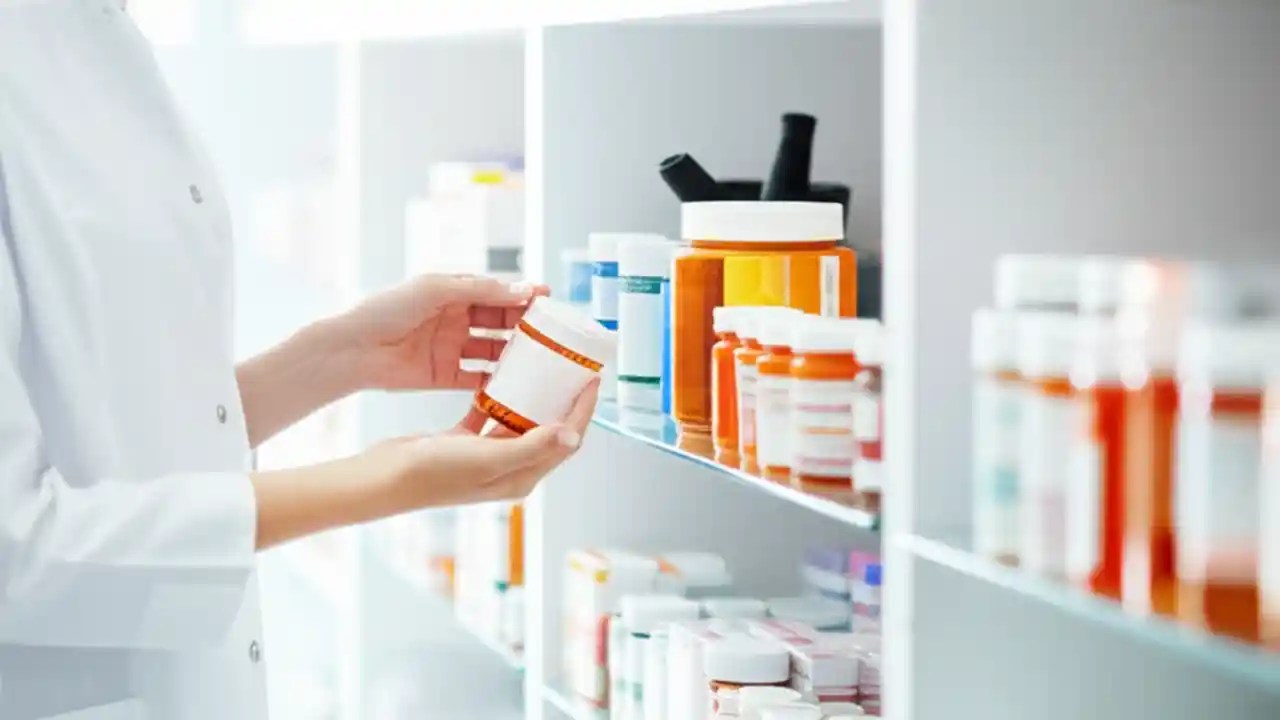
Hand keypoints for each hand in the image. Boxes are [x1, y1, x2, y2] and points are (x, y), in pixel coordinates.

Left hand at [329, 274, 549, 391]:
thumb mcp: (436, 289)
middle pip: (499, 321)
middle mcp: (455, 318)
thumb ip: (480, 289)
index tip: (549, 299)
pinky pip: (476, 380)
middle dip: (524, 326)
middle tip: (552, 334)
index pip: (496, 291)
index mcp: (453, 292)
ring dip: (514, 355)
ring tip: (540, 361)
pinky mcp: (443, 375)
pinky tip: (514, 386)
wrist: (351, 349)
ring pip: (492, 351)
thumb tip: (522, 290)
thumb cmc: (386, 310)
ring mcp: (451, 348)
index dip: (522, 295)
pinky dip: (495, 383)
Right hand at [384, 377, 599, 506]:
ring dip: (533, 396)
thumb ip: (532, 446)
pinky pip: (489, 416)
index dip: (583, 410)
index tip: (592, 377)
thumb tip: (573, 436)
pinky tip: (499, 376)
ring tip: (542, 365)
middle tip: (571, 366)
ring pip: (520, 420)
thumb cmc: (434, 473)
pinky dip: (497, 397)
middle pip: (549, 428)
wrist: (385, 479)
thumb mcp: (488, 458)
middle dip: (564, 400)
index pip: (567, 440)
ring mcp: (485, 457)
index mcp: (521, 476)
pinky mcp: (463, 444)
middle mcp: (508, 468)